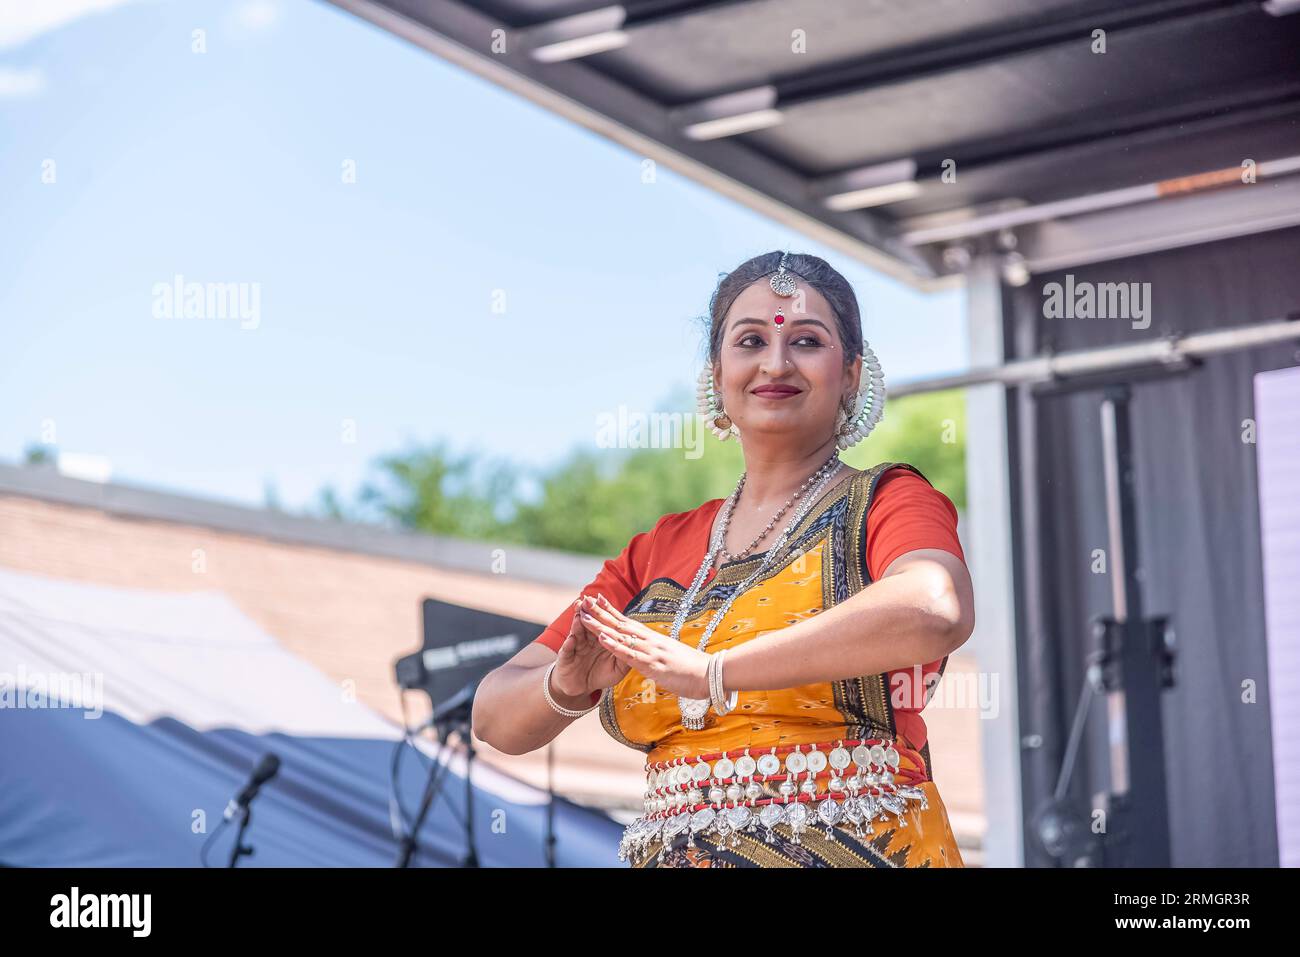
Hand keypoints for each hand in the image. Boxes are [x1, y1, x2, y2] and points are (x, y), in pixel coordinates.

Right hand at [551, 595, 630, 700]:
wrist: (580, 688)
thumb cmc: (599, 674)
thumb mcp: (617, 668)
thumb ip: (626, 656)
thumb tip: (636, 644)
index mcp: (599, 638)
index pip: (601, 623)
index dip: (601, 612)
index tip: (601, 599)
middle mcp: (586, 639)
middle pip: (587, 623)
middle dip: (587, 611)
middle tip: (588, 599)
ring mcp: (575, 648)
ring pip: (576, 633)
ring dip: (577, 623)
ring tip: (578, 613)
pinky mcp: (565, 659)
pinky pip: (568, 651)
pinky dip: (569, 645)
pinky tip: (571, 638)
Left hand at [578, 594, 711, 700]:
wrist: (711, 674)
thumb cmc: (693, 668)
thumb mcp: (671, 656)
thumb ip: (658, 651)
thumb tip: (650, 650)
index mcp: (653, 638)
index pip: (628, 621)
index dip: (611, 611)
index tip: (596, 599)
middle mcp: (650, 640)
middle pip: (619, 624)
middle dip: (599, 613)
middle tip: (582, 601)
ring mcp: (650, 651)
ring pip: (620, 636)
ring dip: (600, 626)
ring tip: (583, 617)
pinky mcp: (652, 664)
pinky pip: (629, 654)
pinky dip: (614, 646)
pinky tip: (601, 639)